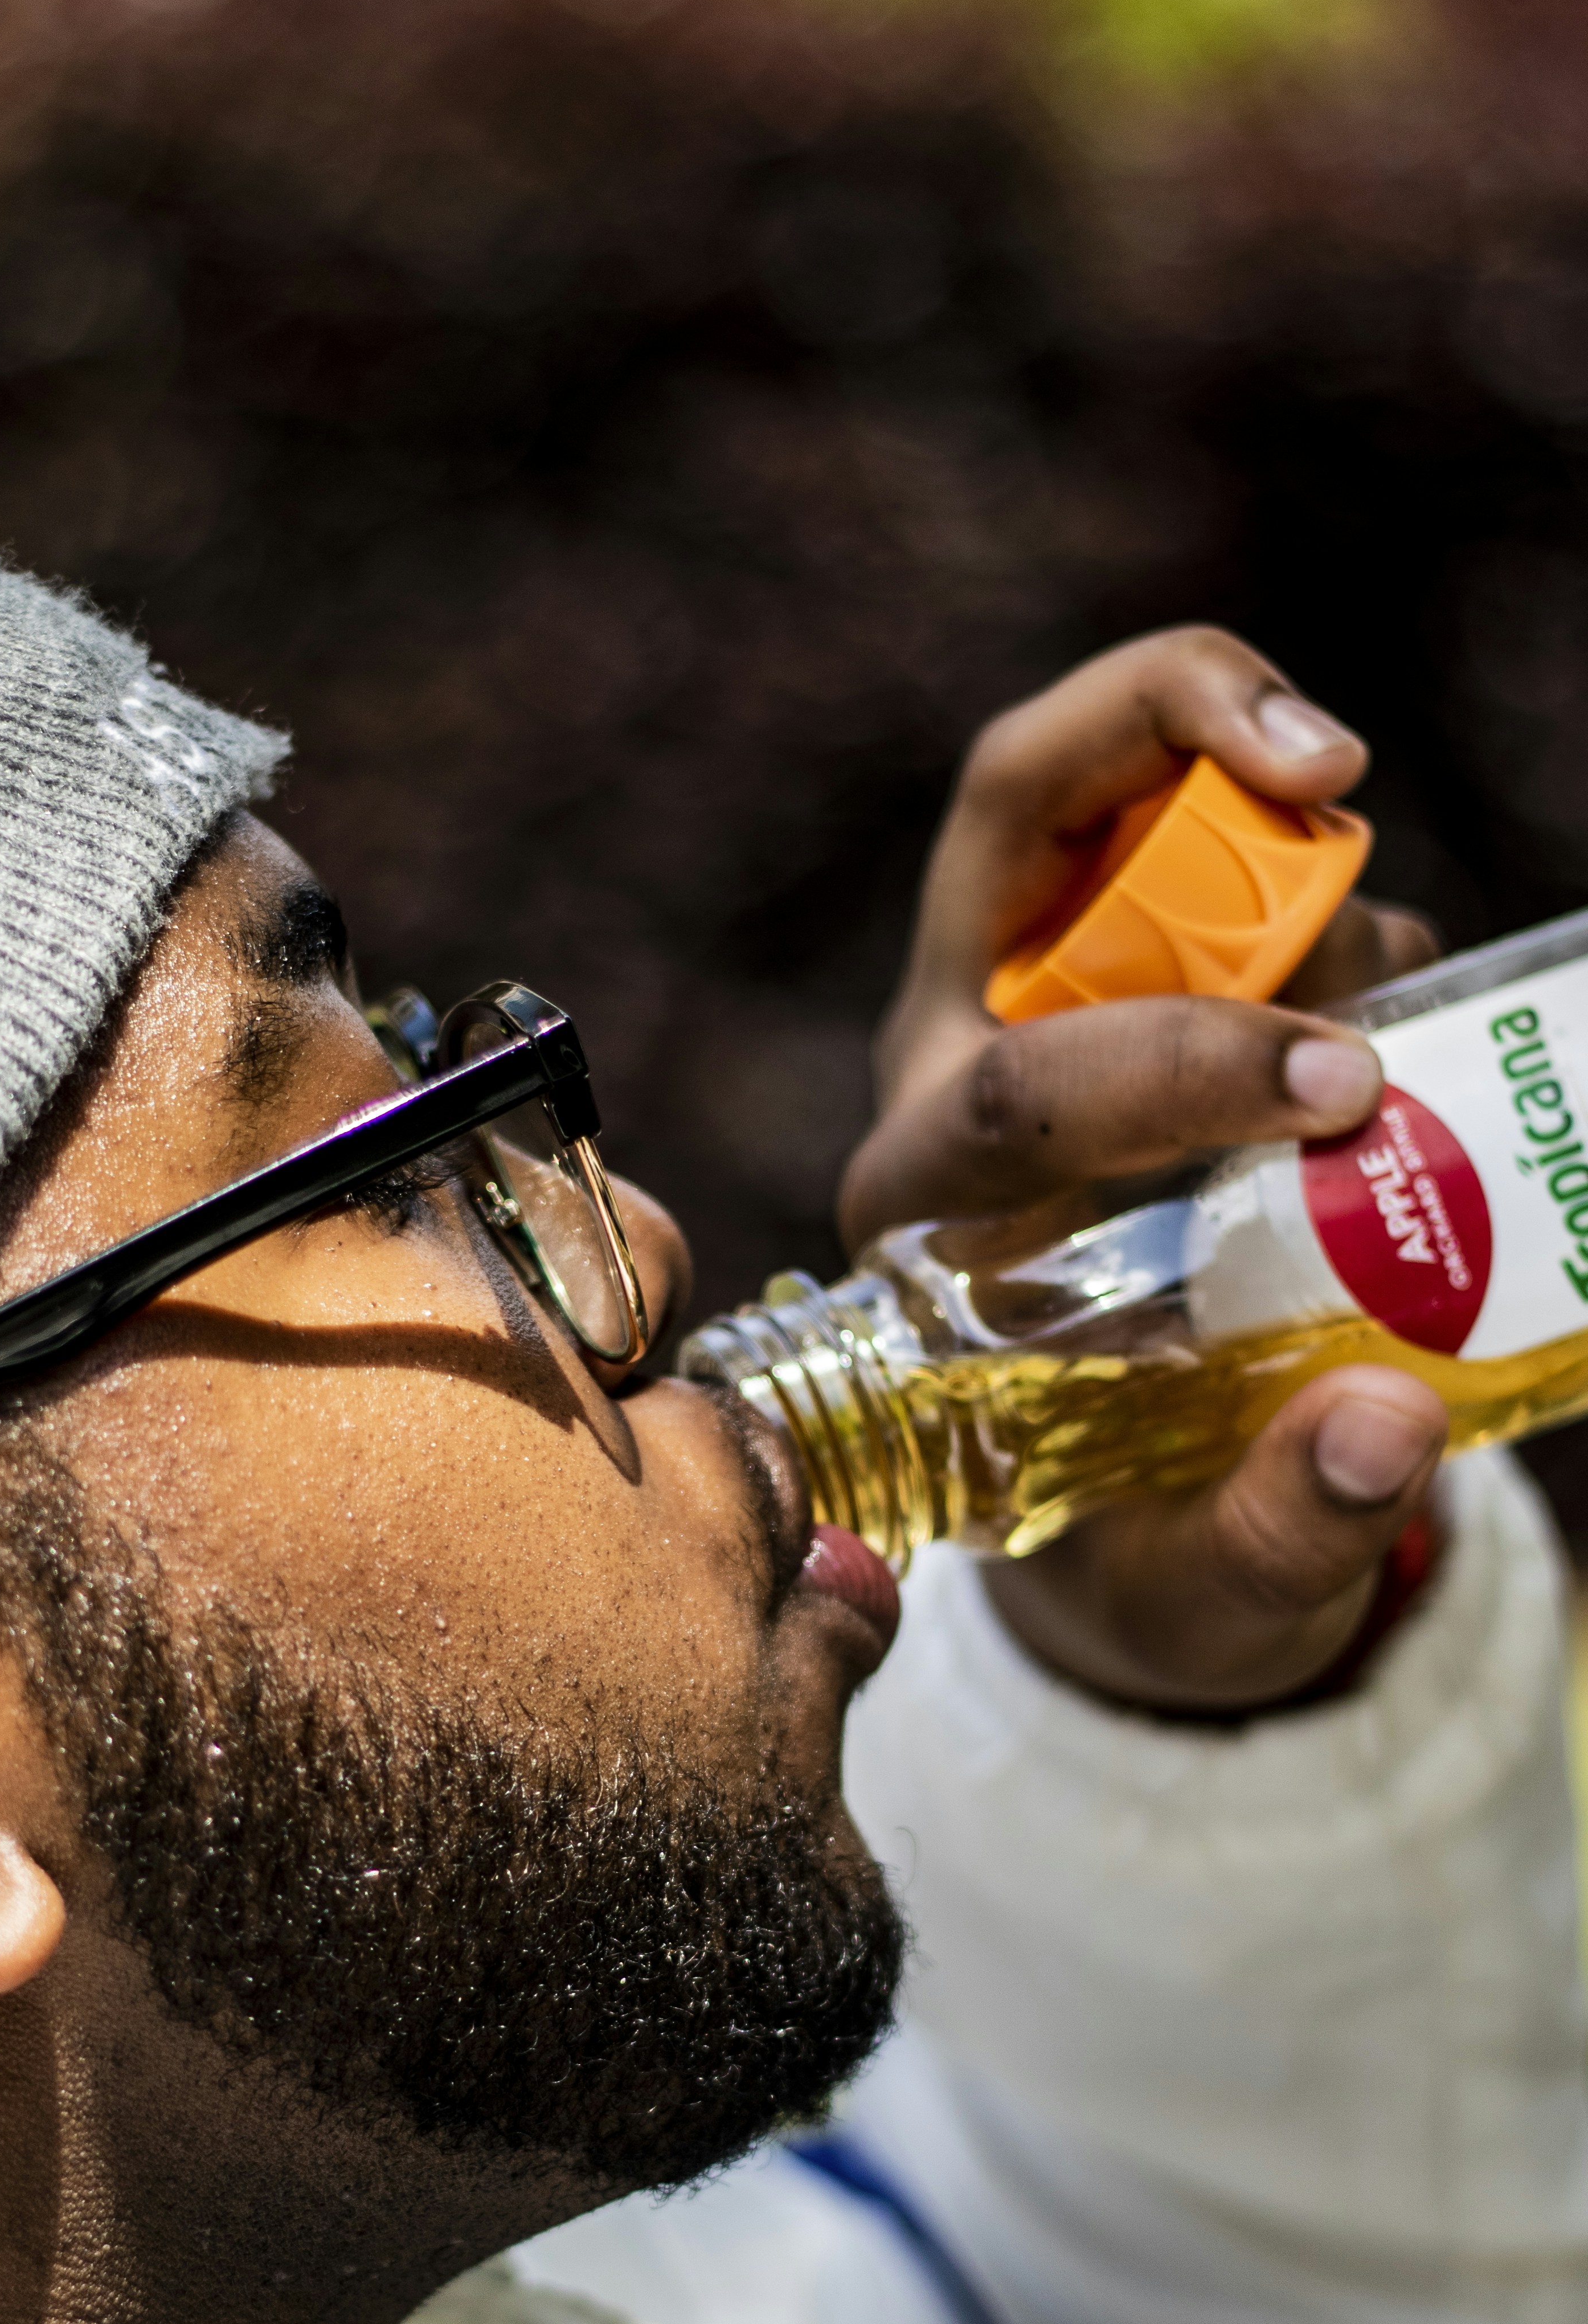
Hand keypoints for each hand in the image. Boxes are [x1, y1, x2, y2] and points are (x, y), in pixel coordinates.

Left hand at [836, 627, 1448, 1716]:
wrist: (1145, 1505)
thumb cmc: (1142, 1540)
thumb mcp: (1197, 1589)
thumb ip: (1279, 1533)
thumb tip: (1385, 1433)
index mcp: (924, 1213)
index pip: (1006, 1089)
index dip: (1174, 1063)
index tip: (1341, 1087)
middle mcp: (959, 1059)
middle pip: (1025, 799)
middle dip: (1175, 734)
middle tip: (1332, 771)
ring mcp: (1052, 986)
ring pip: (1140, 794)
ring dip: (1295, 835)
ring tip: (1394, 977)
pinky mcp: (1150, 965)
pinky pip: (1242, 850)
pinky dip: (1339, 882)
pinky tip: (1398, 987)